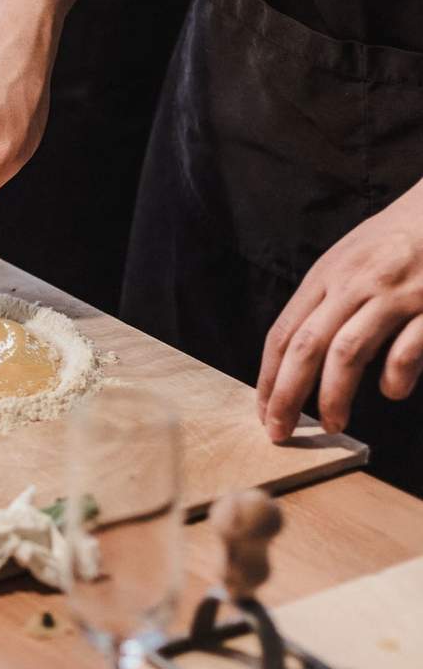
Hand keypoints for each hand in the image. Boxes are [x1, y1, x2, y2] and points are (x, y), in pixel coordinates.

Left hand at [257, 184, 422, 440]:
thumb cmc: (398, 237)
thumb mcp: (350, 259)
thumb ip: (327, 301)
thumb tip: (301, 357)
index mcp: (326, 275)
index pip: (283, 333)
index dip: (268, 377)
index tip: (262, 410)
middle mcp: (353, 284)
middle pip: (305, 346)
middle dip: (286, 394)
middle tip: (278, 431)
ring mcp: (393, 293)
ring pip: (346, 351)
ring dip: (333, 394)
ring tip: (331, 425)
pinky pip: (406, 347)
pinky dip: (395, 375)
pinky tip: (391, 391)